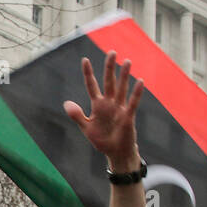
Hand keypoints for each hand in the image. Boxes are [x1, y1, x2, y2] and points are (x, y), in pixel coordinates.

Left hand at [64, 51, 144, 169]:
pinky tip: (139, 81)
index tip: (85, 60)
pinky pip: (132, 102)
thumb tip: (66, 103)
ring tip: (126, 61)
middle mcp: (109, 103)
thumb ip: (77, 115)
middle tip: (112, 52)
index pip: (92, 86)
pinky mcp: (128, 116)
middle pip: (109, 82)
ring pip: (121, 89)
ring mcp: (120, 108)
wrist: (115, 153)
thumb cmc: (102, 140)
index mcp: (98, 105)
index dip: (88, 74)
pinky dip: (136, 93)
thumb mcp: (86, 128)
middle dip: (109, 68)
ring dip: (124, 76)